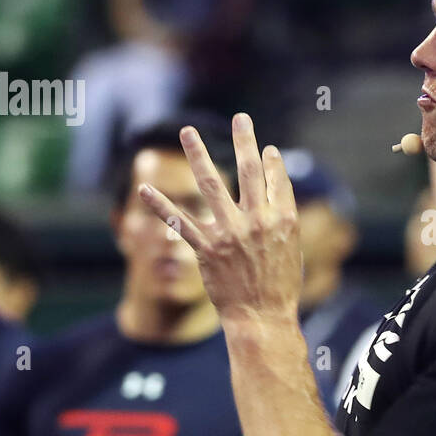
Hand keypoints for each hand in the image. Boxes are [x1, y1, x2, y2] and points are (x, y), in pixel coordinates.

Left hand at [137, 115, 302, 325]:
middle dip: (244, 140)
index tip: (265, 148)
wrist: (262, 317)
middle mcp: (257, 220)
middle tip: (240, 118)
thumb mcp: (291, 248)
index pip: (276, 179)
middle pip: (249, 170)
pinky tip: (143, 188)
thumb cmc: (280, 286)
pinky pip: (180, 221)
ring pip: (211, 183)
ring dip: (197, 154)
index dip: (271, 161)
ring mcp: (230, 232)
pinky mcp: (206, 248)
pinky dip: (160, 204)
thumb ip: (282, 217)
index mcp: (282, 219)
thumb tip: (273, 190)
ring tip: (188, 131)